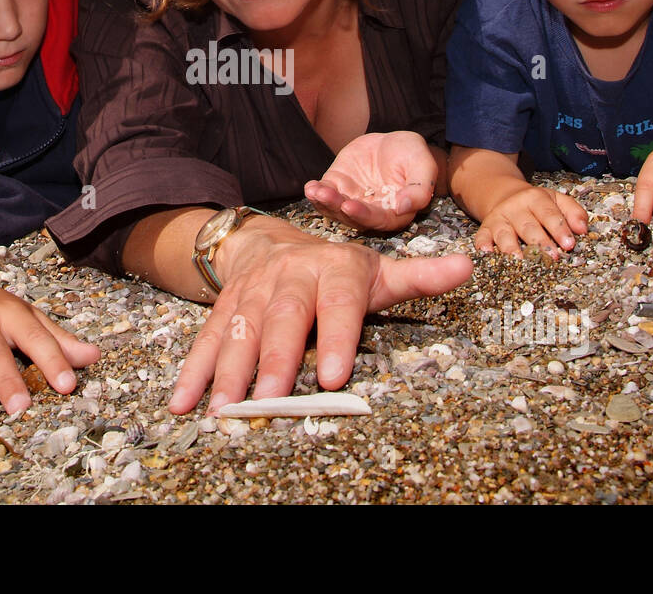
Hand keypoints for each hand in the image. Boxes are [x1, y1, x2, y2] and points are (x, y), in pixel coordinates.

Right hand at [168, 218, 471, 414]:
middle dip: (275, 360)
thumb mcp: (378, 270)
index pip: (336, 304)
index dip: (335, 338)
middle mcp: (288, 278)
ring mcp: (251, 293)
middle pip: (281, 319)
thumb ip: (420, 276)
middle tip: (272, 398)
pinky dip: (192, 372)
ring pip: (238, 330)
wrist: (268, 242)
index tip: (335, 376)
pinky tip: (184, 403)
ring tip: (226, 409)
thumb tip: (469, 266)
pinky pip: (204, 339)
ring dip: (228, 371)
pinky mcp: (222, 308)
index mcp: (333, 270)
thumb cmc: (336, 271)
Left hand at [304, 131, 437, 231]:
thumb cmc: (413, 155)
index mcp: (394, 213)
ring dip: (324, 202)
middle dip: (337, 208)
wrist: (394, 141)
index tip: (350, 206)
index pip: (377, 220)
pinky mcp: (338, 185)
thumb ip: (419, 189)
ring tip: (316, 191)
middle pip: (352, 217)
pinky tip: (311, 187)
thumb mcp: (423, 166)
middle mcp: (370, 211)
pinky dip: (316, 192)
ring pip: (335, 208)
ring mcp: (352, 199)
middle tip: (327, 196)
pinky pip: (325, 192)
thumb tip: (404, 207)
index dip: (363, 215)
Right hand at [473, 184, 588, 257]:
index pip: (548, 213)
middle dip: (539, 242)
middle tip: (551, 258)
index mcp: (535, 198)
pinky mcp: (485, 229)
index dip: (559, 229)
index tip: (569, 244)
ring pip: (504, 234)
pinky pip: (481, 238)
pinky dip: (483, 246)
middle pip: (528, 226)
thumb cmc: (536, 204)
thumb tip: (583, 230)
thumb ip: (573, 212)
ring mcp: (498, 219)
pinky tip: (488, 255)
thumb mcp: (556, 199)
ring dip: (512, 248)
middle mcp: (515, 208)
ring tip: (520, 261)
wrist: (503, 195)